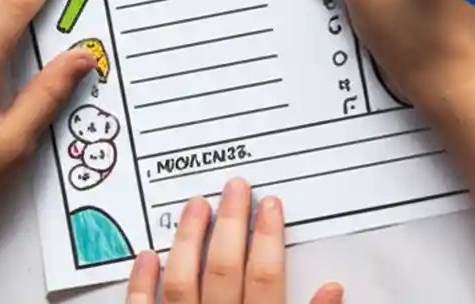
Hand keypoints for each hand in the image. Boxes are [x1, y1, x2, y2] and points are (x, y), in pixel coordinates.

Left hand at [126, 178, 342, 303]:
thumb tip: (333, 288)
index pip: (266, 279)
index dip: (268, 239)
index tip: (270, 203)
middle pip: (225, 270)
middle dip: (231, 224)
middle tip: (235, 187)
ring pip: (182, 283)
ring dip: (189, 240)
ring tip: (195, 204)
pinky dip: (141, 282)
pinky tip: (146, 254)